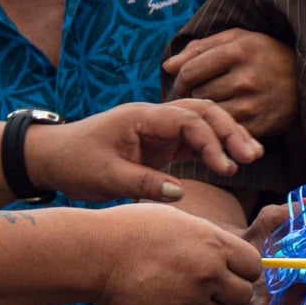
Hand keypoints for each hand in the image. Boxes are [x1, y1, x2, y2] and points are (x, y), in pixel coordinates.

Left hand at [32, 100, 264, 201]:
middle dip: (230, 131)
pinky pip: (195, 138)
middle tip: (252, 156)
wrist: (53, 157)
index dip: (211, 142)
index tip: (225, 169)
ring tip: (251, 156)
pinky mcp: (161, 143)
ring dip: (227, 136)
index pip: (187, 119)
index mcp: (142, 117)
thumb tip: (180, 193)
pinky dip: (215, 147)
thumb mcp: (106, 177)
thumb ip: (144, 183)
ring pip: (203, 122)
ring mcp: (159, 128)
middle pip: (203, 112)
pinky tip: (231, 162)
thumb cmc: (75, 162)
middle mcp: (155, 117)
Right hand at [93, 203, 262, 304]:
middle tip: (208, 283)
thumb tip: (230, 256)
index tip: (232, 269)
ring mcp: (192, 300)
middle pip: (243, 295)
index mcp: (215, 244)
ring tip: (178, 287)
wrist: (97, 255)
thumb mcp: (179, 219)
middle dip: (230, 290)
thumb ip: (210, 239)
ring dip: (205, 304)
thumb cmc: (134, 229)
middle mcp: (210, 274)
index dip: (244, 269)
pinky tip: (165, 299)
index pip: (254, 266)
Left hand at [164, 29, 298, 135]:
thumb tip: (167, 67)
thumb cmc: (265, 54)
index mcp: (239, 50)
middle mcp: (246, 77)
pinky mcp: (260, 125)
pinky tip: (226, 116)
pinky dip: (220, 124)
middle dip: (194, 94)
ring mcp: (253, 103)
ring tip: (216, 102)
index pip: (190, 71)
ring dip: (206, 110)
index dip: (182, 79)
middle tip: (202, 92)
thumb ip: (199, 48)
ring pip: (209, 112)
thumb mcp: (238, 39)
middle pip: (197, 93)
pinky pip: (225, 128)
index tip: (187, 81)